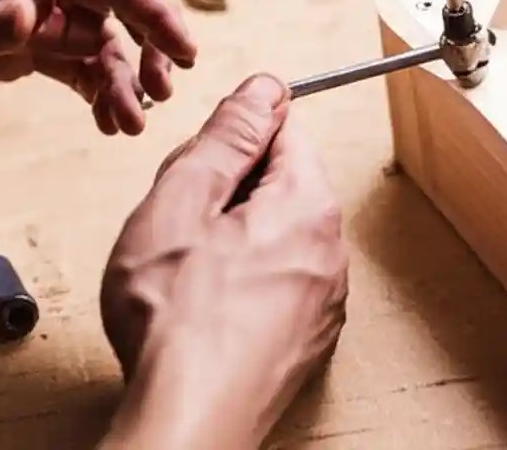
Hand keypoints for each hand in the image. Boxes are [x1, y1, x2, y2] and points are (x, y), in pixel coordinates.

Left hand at [0, 0, 195, 139]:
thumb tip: (45, 14)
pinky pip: (72, 64)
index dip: (145, 4)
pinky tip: (107, 119)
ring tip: (128, 122)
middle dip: (143, 42)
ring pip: (94, 40)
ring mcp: (21, 17)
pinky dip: (94, 89)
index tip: (178, 44)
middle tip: (167, 84)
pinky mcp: (15, 51)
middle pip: (106, 1)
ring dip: (118, 78)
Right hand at [99, 75, 347, 449]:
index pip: (285, 129)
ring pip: (274, 237)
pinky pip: (275, 284)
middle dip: (225, 191)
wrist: (188, 420)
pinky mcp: (305, 342)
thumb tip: (263, 89)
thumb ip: (227, 136)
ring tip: (182, 272)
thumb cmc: (176, 319)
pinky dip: (239, 284)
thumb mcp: (183, 199)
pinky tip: (201, 308)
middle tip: (178, 224)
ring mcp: (322, 303)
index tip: (197, 163)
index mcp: (307, 206)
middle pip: (279, 184)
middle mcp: (330, 252)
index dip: (231, 136)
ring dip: (229, 239)